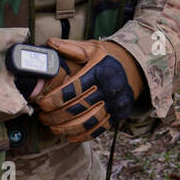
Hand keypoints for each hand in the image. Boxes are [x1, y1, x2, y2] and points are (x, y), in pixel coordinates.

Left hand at [31, 39, 146, 141]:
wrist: (137, 67)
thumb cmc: (110, 58)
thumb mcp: (93, 48)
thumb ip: (70, 48)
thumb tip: (50, 43)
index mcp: (100, 71)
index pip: (74, 89)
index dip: (55, 99)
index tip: (42, 103)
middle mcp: (110, 88)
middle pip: (79, 108)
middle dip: (56, 116)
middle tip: (43, 117)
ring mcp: (116, 103)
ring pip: (88, 122)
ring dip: (67, 128)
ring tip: (53, 127)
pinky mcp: (120, 114)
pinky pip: (100, 129)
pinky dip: (83, 135)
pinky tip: (70, 136)